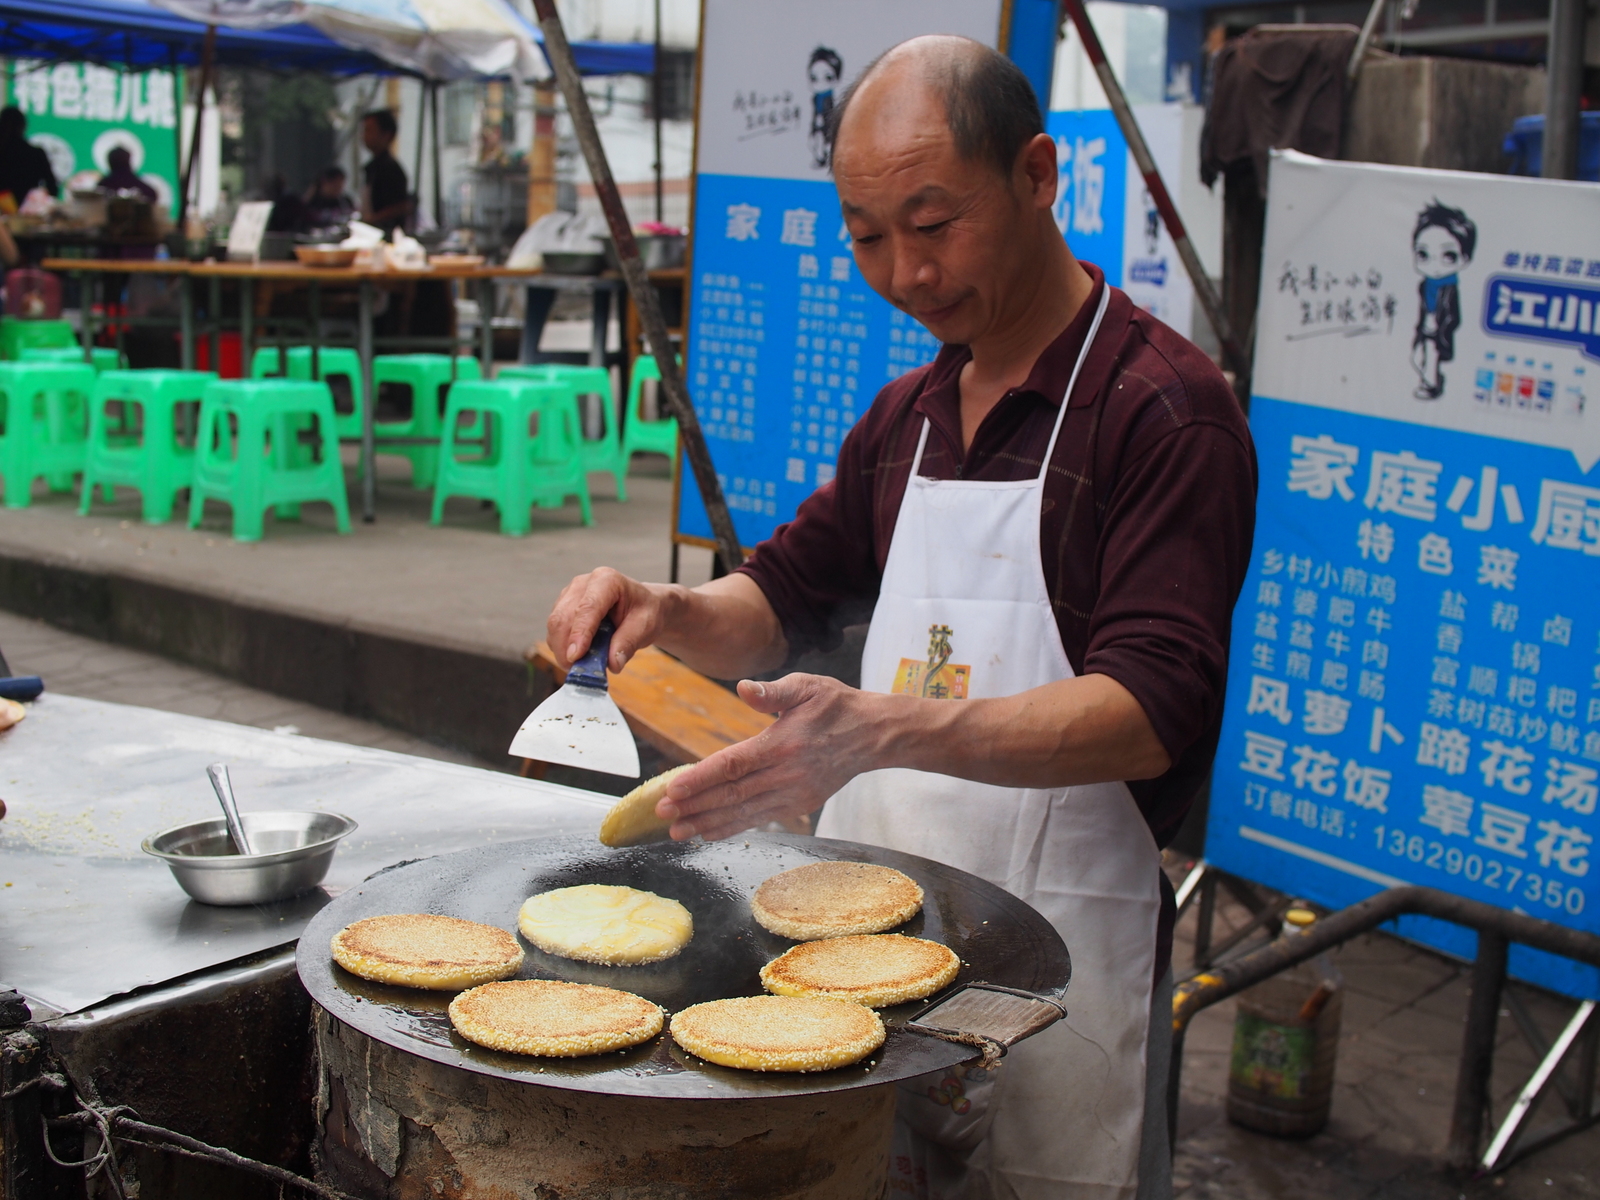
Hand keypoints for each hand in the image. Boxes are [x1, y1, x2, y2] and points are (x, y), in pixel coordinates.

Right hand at [546, 567, 674, 672]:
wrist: (641, 606)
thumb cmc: (644, 611)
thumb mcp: (645, 626)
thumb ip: (628, 643)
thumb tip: (613, 663)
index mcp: (606, 580)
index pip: (587, 608)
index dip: (579, 633)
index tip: (575, 657)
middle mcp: (583, 584)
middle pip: (563, 617)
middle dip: (565, 648)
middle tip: (577, 671)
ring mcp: (569, 594)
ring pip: (554, 625)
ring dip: (562, 650)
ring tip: (581, 667)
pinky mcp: (562, 607)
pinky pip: (555, 631)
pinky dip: (562, 648)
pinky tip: (578, 657)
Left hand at [658, 673, 884, 839]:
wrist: (873, 734)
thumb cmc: (835, 705)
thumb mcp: (807, 686)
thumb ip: (772, 691)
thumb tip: (742, 688)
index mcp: (783, 743)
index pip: (733, 764)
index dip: (701, 778)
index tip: (673, 788)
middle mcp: (787, 773)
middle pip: (733, 794)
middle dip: (695, 806)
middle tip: (662, 814)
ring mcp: (794, 793)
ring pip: (744, 812)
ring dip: (708, 823)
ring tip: (678, 831)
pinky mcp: (799, 805)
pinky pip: (760, 819)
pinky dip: (733, 827)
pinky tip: (710, 832)